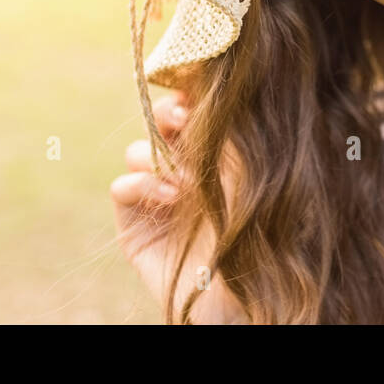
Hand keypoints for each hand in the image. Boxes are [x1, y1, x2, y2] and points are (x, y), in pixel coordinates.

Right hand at [110, 90, 245, 322]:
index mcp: (221, 159)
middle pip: (161, 124)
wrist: (244, 299)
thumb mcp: (253, 174)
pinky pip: (121, 187)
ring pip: (137, 152)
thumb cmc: (262, 236)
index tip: (197, 87)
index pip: (195, 114)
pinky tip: (169, 196)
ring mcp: (160, 201)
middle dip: (167, 114)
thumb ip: (230, 133)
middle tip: (182, 116)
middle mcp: (188, 175)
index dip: (190, 96)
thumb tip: (208, 85)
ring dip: (156, 155)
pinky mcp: (136, 229)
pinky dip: (139, 183)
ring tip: (186, 179)